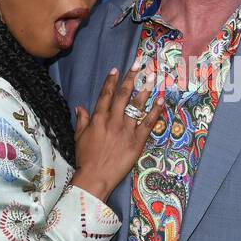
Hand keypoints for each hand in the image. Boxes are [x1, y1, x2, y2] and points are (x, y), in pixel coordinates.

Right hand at [71, 65, 162, 201]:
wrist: (95, 177)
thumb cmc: (86, 159)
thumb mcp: (79, 138)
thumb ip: (82, 121)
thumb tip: (80, 108)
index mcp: (98, 119)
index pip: (105, 95)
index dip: (111, 81)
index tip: (116, 69)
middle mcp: (113, 120)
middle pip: (123, 95)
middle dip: (132, 78)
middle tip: (139, 64)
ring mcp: (126, 130)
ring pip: (137, 105)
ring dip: (145, 89)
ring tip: (153, 76)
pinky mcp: (137, 141)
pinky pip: (148, 123)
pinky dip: (155, 112)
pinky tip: (161, 101)